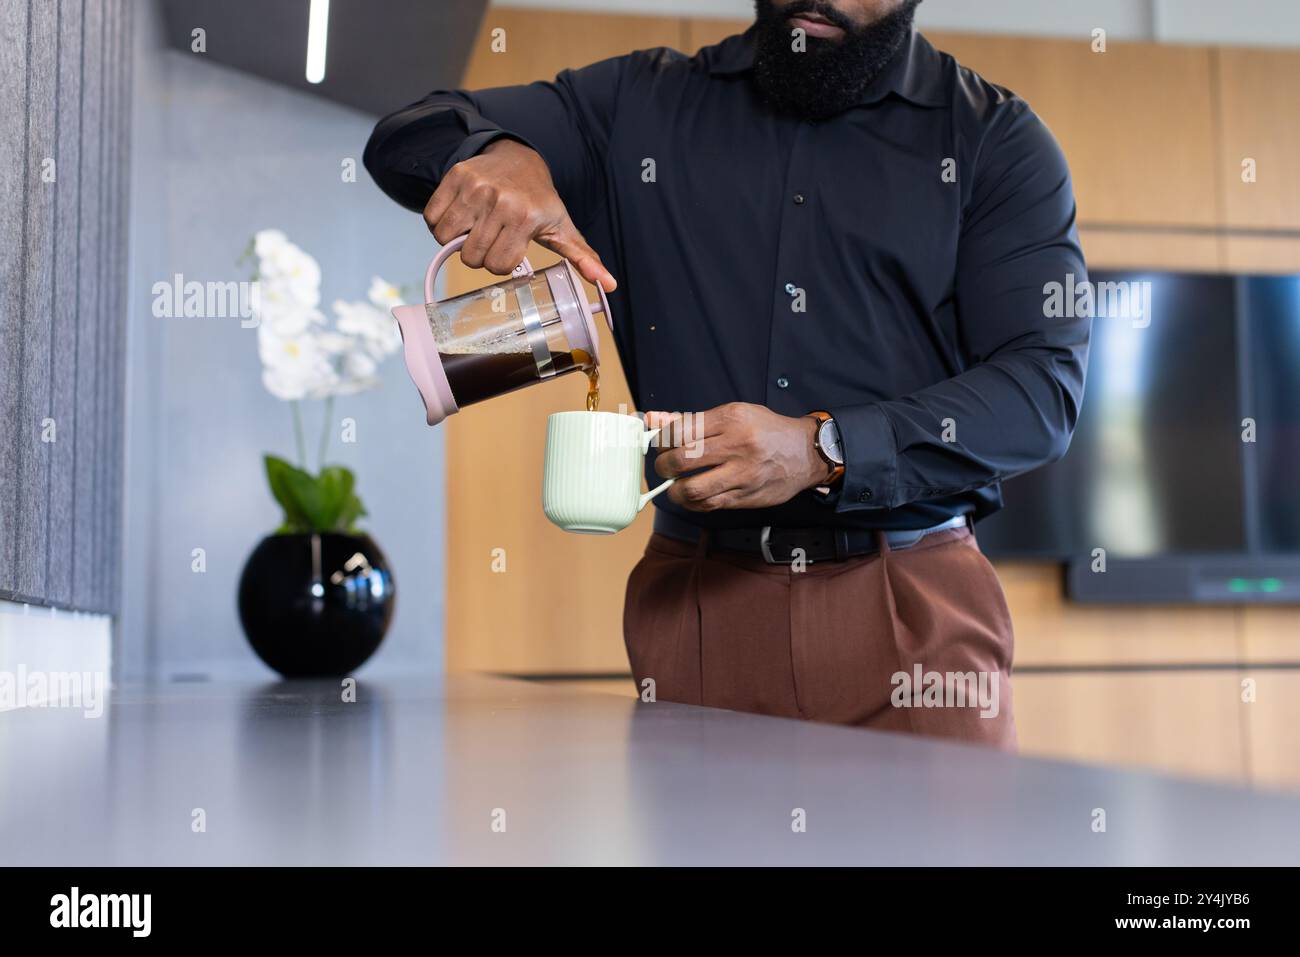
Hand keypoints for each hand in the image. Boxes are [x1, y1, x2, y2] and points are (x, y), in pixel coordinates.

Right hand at [423, 139, 615, 291]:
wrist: (519, 157)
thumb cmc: (539, 199)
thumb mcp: (562, 227)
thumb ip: (582, 258)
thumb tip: (609, 284)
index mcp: (526, 216)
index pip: (498, 265)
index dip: (500, 264)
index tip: (507, 251)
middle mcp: (499, 201)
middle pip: (472, 256)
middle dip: (479, 255)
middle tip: (491, 239)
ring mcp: (474, 188)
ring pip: (447, 238)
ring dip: (457, 241)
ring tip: (474, 229)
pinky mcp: (455, 177)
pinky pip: (432, 218)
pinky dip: (440, 225)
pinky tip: (459, 219)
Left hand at [645, 403, 831, 511]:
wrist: (804, 452)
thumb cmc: (764, 430)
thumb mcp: (732, 414)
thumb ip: (691, 420)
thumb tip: (653, 420)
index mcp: (731, 418)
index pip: (679, 432)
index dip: (660, 441)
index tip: (660, 446)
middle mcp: (737, 445)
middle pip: (681, 461)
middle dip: (663, 467)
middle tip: (664, 467)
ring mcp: (743, 474)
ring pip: (692, 490)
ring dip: (674, 491)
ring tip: (675, 486)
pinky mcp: (747, 496)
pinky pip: (709, 505)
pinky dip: (693, 504)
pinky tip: (692, 497)